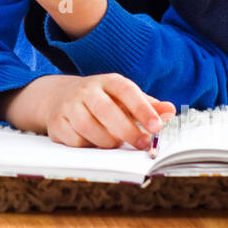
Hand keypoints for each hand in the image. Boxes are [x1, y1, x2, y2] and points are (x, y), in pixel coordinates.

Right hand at [0, 73, 175, 149]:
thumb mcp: (126, 99)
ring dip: (107, 141)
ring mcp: (69, 105)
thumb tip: (170, 110)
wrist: (61, 97)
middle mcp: (87, 90)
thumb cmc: (103, 101)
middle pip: (106, 111)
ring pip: (89, 128)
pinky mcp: (57, 122)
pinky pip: (75, 140)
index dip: (142, 109)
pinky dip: (88, 146)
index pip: (127, 91)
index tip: (156, 126)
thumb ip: (149, 106)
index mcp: (108, 81)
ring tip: (115, 142)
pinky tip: (93, 142)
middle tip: (142, 144)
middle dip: (127, 131)